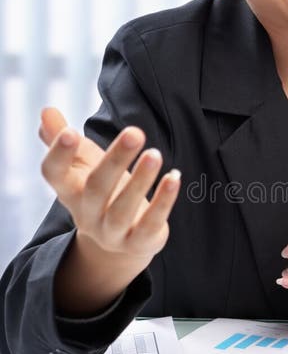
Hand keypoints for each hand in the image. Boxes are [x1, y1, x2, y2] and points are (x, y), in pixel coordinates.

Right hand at [39, 107, 179, 266]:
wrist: (118, 242)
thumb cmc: (101, 191)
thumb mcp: (83, 164)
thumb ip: (63, 138)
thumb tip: (47, 110)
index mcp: (69, 191)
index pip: (54, 174)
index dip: (59, 155)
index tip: (71, 131)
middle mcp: (87, 214)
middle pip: (97, 187)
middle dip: (115, 160)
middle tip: (135, 132)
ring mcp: (112, 232)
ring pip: (123, 209)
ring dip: (141, 181)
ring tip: (155, 154)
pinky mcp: (139, 242)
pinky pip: (151, 223)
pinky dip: (163, 201)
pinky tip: (174, 178)